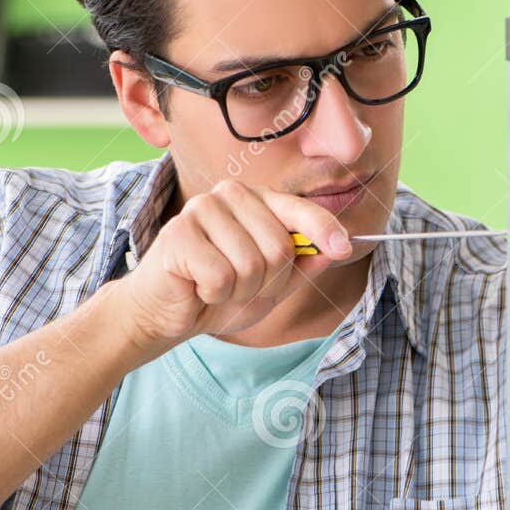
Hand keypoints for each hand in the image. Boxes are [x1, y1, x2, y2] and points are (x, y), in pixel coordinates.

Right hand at [113, 178, 349, 357]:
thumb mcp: (271, 284)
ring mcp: (201, 209)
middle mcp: (229, 195)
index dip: (324, 230)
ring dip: (239, 291)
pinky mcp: (178, 234)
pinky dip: (214, 294)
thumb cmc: (218, 293)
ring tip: (216, 287)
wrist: (166, 314)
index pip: (299, 209)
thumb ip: (302, 264)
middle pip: (279, 247)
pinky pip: (222, 277)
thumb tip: (337, 248)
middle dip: (266, 282)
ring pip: (252, 264)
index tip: (343, 248)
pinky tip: (198, 288)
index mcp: (254, 200)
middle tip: (239, 286)